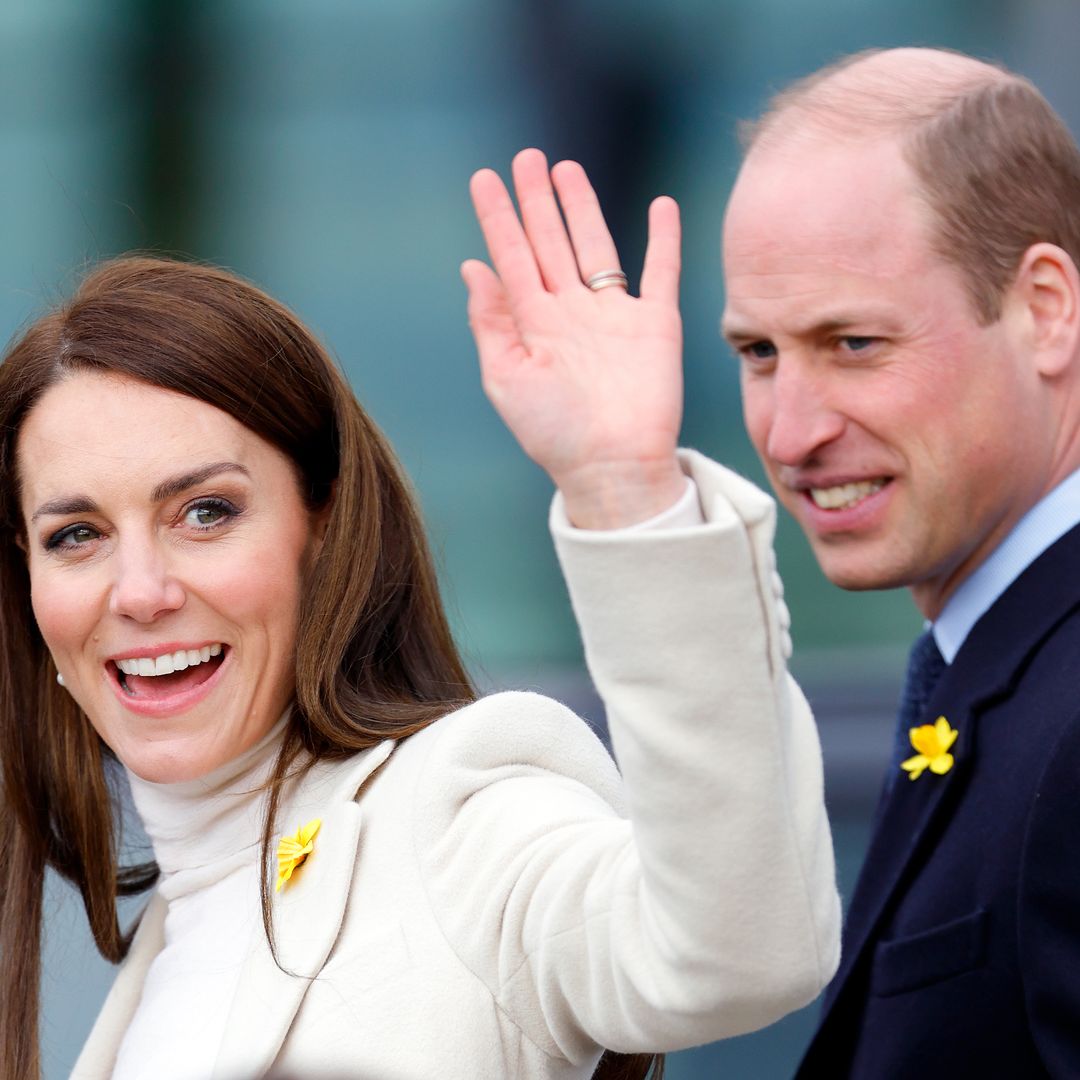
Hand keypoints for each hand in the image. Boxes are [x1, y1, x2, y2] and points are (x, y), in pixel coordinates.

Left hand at [462, 148, 685, 528]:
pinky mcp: (656, 325)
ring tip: (567, 168)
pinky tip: (661, 205)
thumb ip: (491, 322)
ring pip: (596, 246)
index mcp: (534, 325)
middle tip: (526, 158)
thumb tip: (472, 267)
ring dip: (584, 208)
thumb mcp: (507, 379)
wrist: (612, 466)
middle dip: (538, 201)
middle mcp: (571, 314)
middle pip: (551, 242)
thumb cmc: (554, 433)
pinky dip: (664, 239)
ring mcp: (614, 316)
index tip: (484, 178)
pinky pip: (661, 272)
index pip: (512, 258)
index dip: (498, 218)